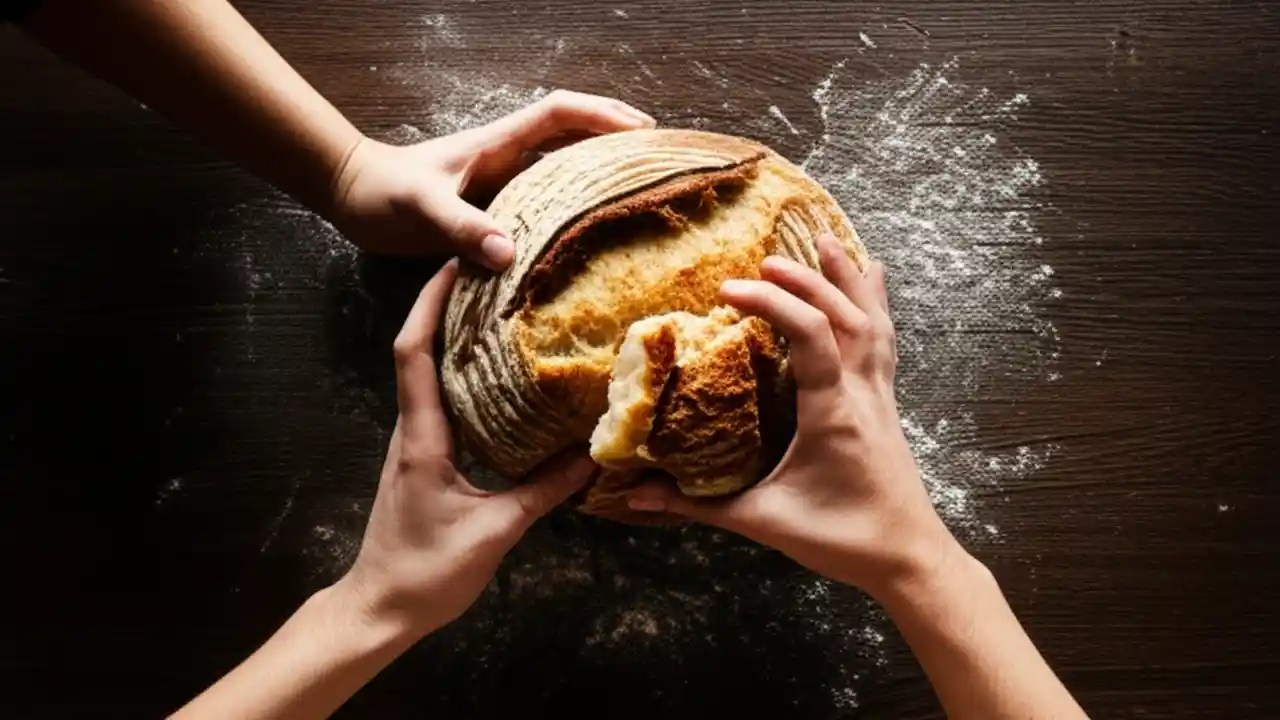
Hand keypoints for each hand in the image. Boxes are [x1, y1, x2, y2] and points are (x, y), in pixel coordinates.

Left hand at [328, 90, 655, 267]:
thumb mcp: (421, 207)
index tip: (644, 131)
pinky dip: (571, 212)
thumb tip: (509, 255)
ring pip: (563, 171)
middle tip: (661, 164)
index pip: (561, 114)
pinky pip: (545, 206)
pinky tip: (589, 239)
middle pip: (575, 138)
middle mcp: (508, 160)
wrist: (350, 199)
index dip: (603, 115)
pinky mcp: (492, 212)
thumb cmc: (383, 193)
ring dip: (599, 175)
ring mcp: (502, 185)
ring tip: (640, 198)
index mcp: (499, 144)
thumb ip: (462, 227)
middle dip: (617, 142)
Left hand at [336, 260, 597, 636]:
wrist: (379, 610)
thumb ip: (543, 492)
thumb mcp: (495, 532)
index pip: (414, 353)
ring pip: (429, 376)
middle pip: (420, 351)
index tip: (454, 262)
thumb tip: (592, 457)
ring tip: (500, 311)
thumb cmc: (426, 572)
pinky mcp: (424, 461)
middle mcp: (412, 431)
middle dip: (448, 305)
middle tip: (490, 273)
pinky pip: (442, 404)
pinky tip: (500, 378)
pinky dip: (464, 377)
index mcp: (422, 438)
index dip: (430, 303)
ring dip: (455, 338)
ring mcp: (415, 445)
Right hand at [626, 235, 961, 598]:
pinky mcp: (886, 402)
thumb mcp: (764, 521)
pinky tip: (871, 276)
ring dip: (846, 276)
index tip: (729, 290)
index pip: (812, 337)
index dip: (774, 303)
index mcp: (834, 414)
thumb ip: (697, 505)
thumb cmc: (841, 540)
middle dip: (805, 279)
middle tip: (764, 259)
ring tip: (824, 237)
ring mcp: (880, 395)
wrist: (910, 559)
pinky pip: (883, 337)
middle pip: (844, 315)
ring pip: (872, 319)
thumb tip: (635, 496)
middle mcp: (863, 393)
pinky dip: (874, 300)